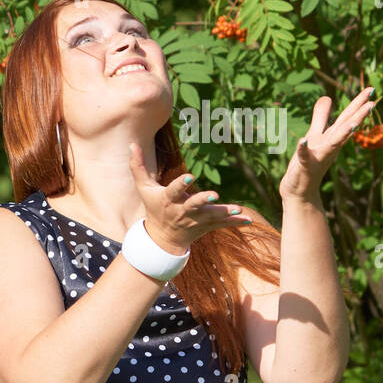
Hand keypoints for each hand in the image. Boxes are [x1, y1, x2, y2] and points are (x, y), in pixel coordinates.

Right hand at [128, 144, 251, 254]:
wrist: (162, 239)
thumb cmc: (154, 208)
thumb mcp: (144, 188)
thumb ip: (137, 166)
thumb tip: (132, 143)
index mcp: (168, 200)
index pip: (174, 191)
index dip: (181, 184)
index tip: (190, 176)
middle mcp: (183, 211)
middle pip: (194, 205)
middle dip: (203, 200)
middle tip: (214, 194)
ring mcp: (196, 220)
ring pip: (211, 216)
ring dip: (225, 213)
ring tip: (238, 209)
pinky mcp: (207, 226)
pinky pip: (223, 225)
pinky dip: (236, 223)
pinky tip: (250, 220)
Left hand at [279, 88, 375, 202]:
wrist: (300, 190)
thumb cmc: (310, 161)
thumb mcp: (315, 135)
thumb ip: (321, 116)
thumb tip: (328, 96)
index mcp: (332, 137)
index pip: (347, 118)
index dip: (358, 104)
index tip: (370, 90)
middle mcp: (330, 146)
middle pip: (345, 128)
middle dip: (358, 116)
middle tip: (373, 102)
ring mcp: (319, 156)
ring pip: (332, 143)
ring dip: (343, 134)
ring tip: (353, 123)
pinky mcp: (304, 166)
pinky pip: (304, 157)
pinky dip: (303, 149)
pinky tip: (302, 141)